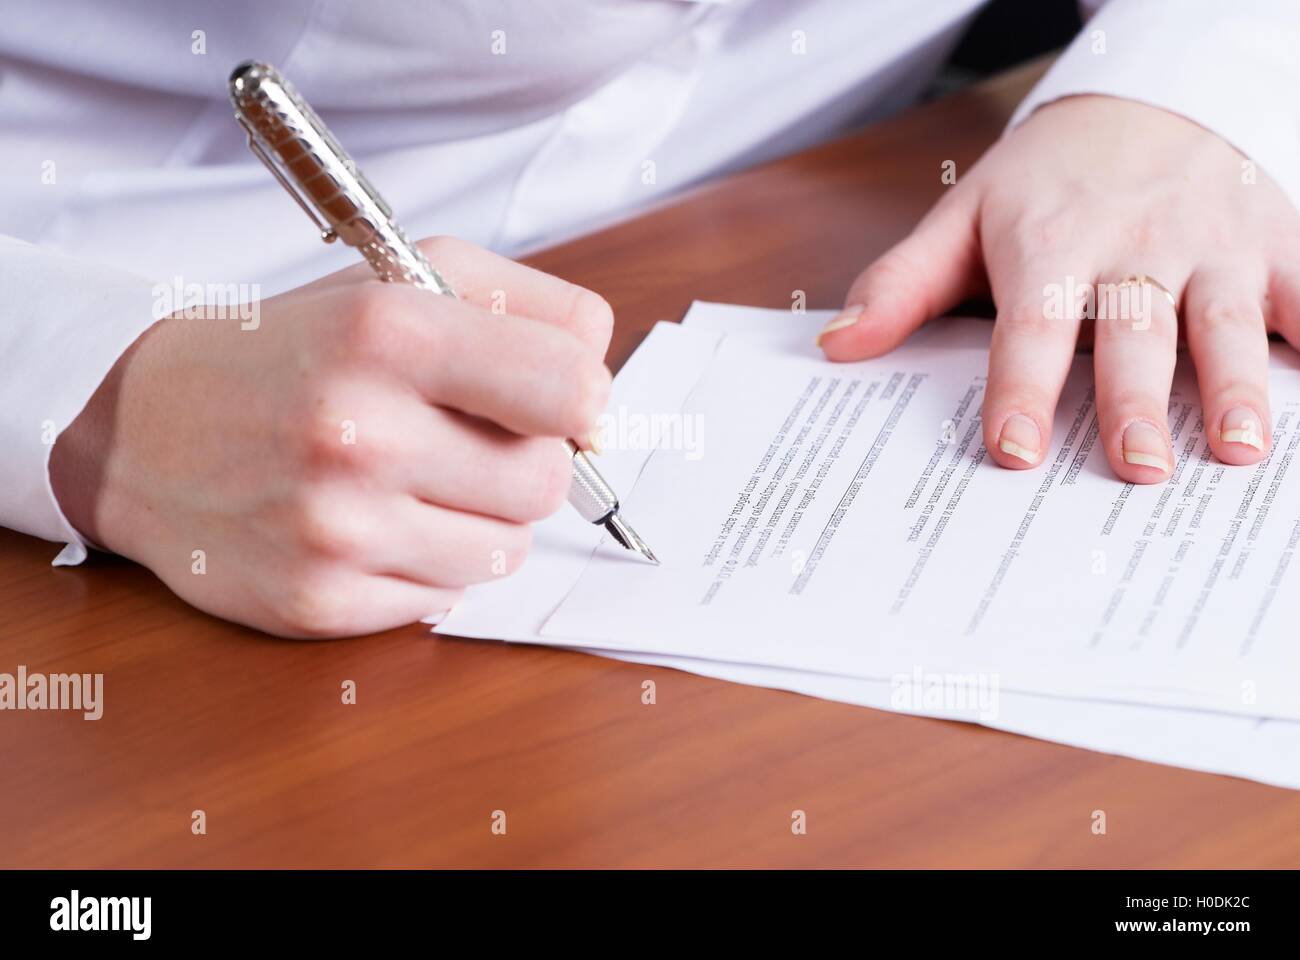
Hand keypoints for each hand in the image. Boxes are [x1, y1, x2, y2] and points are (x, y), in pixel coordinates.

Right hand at [49, 237, 612, 637]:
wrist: (146, 430)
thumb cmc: (296, 351)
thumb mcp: (401, 277)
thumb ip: (529, 306)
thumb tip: (603, 388)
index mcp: (388, 331)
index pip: (572, 389)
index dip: (577, 397)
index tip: (550, 399)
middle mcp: (358, 432)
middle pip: (545, 481)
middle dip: (522, 461)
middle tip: (460, 439)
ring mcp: (334, 527)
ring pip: (507, 550)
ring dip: (479, 518)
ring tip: (411, 482)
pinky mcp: (318, 600)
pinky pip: (447, 599)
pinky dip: (428, 566)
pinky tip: (371, 527)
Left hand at [819, 95, 1299, 481]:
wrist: (1148, 99)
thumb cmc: (1047, 178)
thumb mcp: (965, 217)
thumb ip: (903, 285)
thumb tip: (837, 347)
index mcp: (1050, 244)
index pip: (1032, 326)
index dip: (1021, 389)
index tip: (1013, 451)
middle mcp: (1133, 245)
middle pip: (1133, 329)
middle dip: (1136, 399)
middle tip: (1135, 467)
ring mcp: (1211, 242)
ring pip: (1224, 317)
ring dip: (1235, 383)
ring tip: (1239, 449)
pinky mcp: (1273, 239)